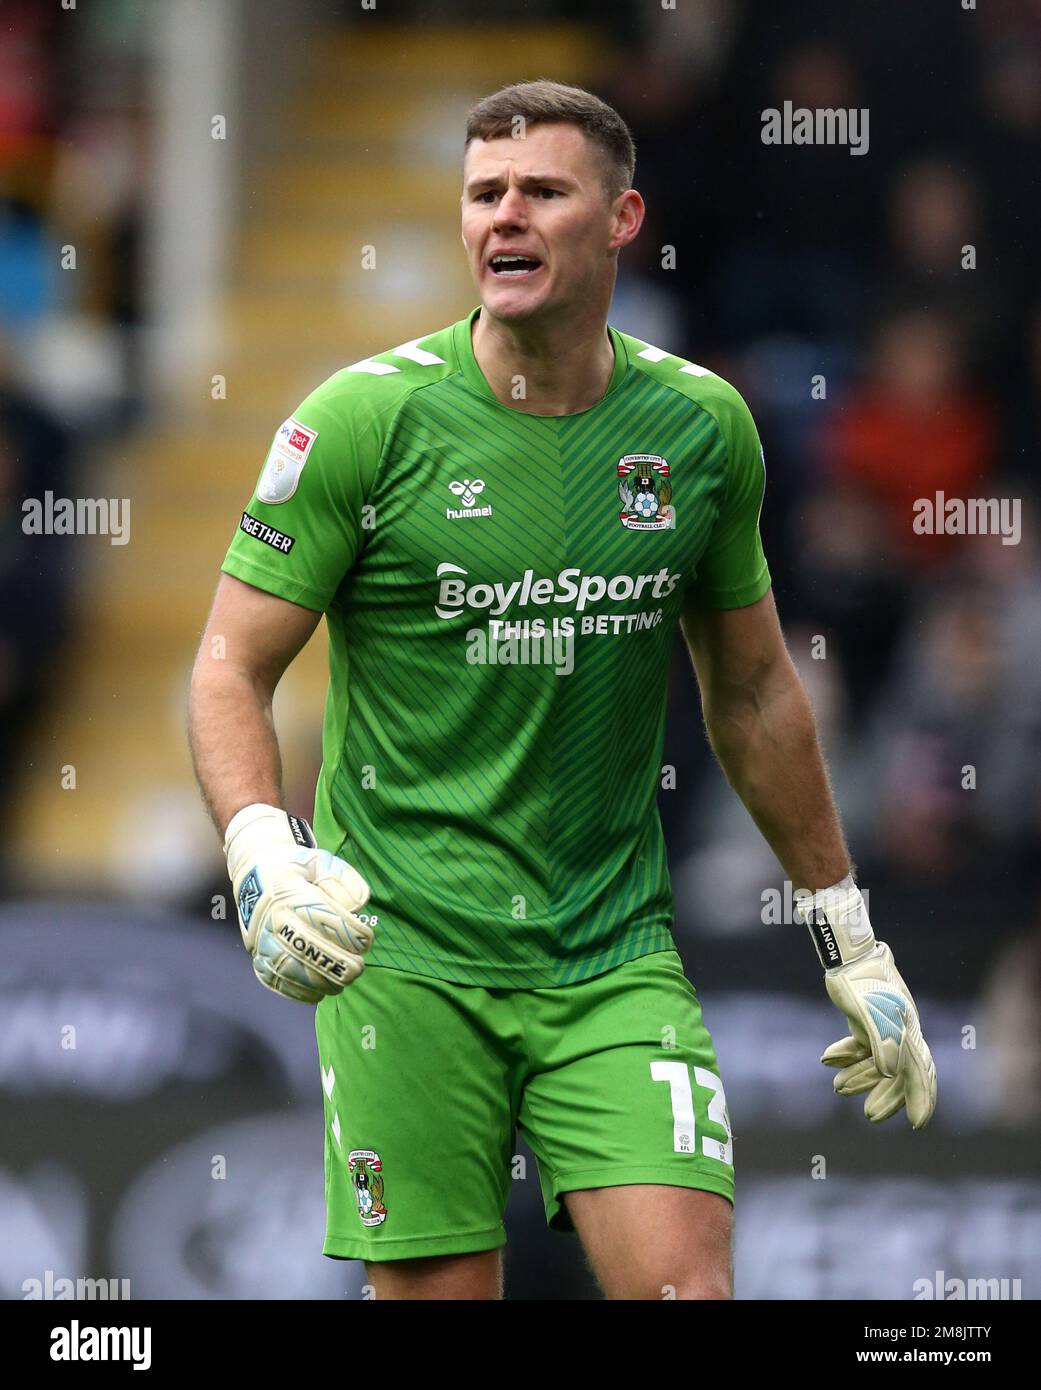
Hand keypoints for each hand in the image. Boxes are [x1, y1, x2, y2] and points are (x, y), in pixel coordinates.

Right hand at [224, 803, 373, 1003]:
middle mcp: (273, 919)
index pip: (327, 920)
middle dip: (339, 964)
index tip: (366, 940)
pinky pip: (276, 981)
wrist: (256, 872)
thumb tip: (357, 906)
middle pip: (309, 950)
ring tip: (342, 982)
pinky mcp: (257, 956)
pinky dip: (299, 992)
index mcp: (291, 893)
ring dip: (321, 982)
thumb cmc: (297, 869)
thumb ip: (345, 880)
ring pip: (292, 971)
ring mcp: (262, 940)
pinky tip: (319, 992)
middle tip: (358, 967)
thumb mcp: (322, 862)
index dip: (352, 935)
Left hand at [820, 940, 936, 1127]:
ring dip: (861, 1077)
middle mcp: (900, 1030)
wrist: (847, 953)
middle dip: (888, 1097)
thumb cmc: (860, 981)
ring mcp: (883, 1026)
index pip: (919, 1072)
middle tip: (870, 1116)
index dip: (920, 1099)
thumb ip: (882, 1044)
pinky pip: (860, 1045)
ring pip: (877, 1061)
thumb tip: (890, 1075)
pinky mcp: (865, 1019)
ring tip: (837, 1087)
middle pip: (900, 1072)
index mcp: (907, 1031)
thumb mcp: (870, 1014)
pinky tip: (827, 1059)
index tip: (916, 1124)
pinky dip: (846, 1054)